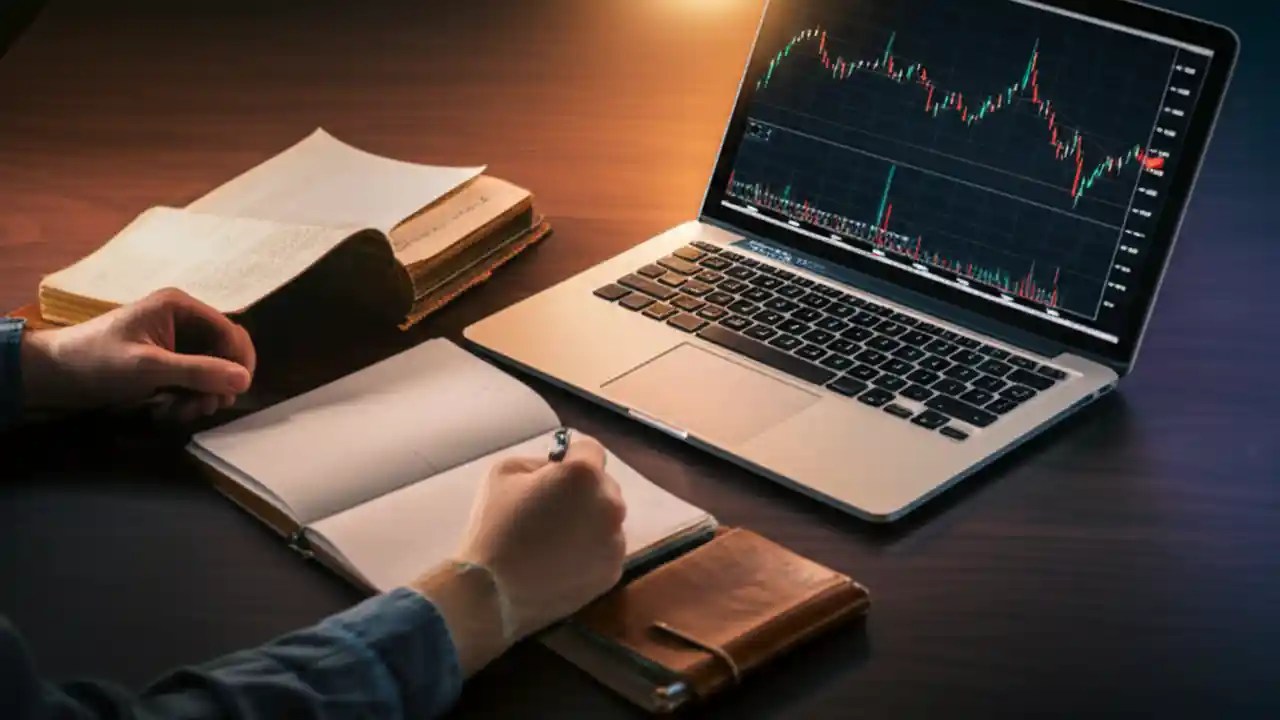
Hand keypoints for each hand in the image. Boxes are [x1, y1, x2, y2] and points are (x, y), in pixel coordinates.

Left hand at [20, 288, 256, 421]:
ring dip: (202, 394)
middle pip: (223, 351)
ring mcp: (174, 341)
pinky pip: (192, 379)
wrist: (53, 374)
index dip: (239, 361)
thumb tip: (246, 381)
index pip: (230, 331)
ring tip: (182, 413)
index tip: (234, 393)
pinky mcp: (165, 361)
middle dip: (218, 382)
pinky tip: (169, 411)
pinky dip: (187, 397)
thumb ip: (199, 371)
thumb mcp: (149, 367)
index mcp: (180, 307)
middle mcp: (183, 320)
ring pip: (210, 370)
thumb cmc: (98, 361)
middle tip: (207, 407)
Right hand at [410, 434, 626, 674]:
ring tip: (556, 539)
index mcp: (584, 475)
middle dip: (582, 490)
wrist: (492, 593)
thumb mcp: (505, 472)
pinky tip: (562, 560)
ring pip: (607, 519)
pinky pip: (605, 549)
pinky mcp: (613, 572)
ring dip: (589, 521)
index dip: (571, 457)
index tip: (554, 471)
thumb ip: (541, 461)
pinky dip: (590, 550)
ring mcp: (615, 542)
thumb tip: (560, 466)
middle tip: (552, 508)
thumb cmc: (494, 526)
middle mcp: (611, 505)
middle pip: (603, 485)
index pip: (590, 450)